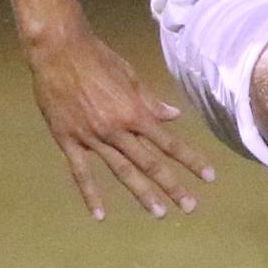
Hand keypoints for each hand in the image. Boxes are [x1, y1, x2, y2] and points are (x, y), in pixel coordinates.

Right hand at [24, 28, 216, 219]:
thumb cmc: (97, 58)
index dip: (190, 160)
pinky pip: (81, 173)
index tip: (208, 176)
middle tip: (189, 206)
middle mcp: (117, 130)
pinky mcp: (69, 140)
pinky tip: (100, 215)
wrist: (59, 51)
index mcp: (135, 113)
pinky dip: (91, 195)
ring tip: (158, 213)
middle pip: (150, 163)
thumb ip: (150, 101)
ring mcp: (93, 137)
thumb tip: (174, 116)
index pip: (169, 143)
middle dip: (172, 186)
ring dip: (142, 193)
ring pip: (122, 171)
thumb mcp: (130, 76)